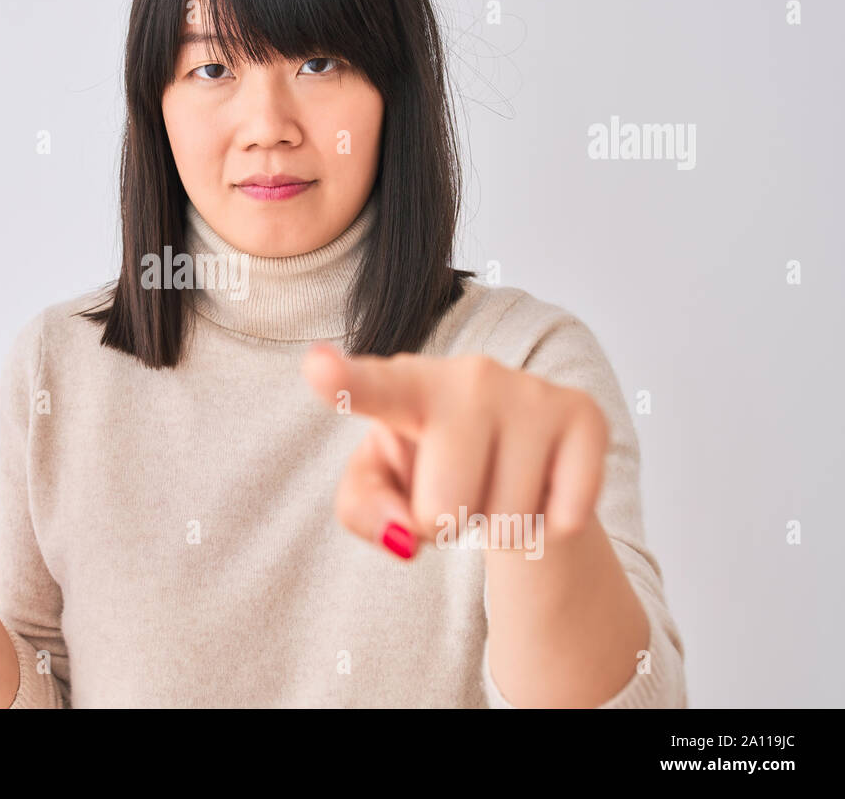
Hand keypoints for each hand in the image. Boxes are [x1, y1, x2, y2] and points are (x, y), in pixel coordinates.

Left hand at [301, 342, 609, 558]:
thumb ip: (364, 510)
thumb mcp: (376, 488)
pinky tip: (540, 484)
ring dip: (497, 521)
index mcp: (405, 387)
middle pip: (442, 511)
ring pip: (507, 519)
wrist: (516, 451)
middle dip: (445, 523)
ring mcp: (529, 390)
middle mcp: (469, 376)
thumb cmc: (428, 464)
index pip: (373, 388)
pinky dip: (549, 525)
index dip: (345, 382)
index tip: (318, 367)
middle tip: (456, 488)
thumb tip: (406, 534)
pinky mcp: (583, 415)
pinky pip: (564, 516)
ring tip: (497, 481)